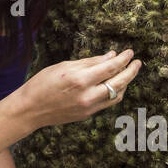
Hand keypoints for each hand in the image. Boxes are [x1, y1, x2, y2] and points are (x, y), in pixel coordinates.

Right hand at [10, 48, 140, 129]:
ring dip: (125, 83)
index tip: (130, 52)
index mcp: (80, 80)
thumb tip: (111, 56)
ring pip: (116, 95)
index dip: (123, 59)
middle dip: (131, 71)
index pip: (110, 68)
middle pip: (119, 83)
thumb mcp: (64, 66)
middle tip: (137, 62)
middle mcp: (87, 95)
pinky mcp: (87, 115)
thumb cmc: (42, 83)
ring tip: (128, 72)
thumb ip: (89, 62)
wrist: (30, 109)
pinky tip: (115, 84)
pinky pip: (108, 103)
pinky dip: (115, 92)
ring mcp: (89, 107)